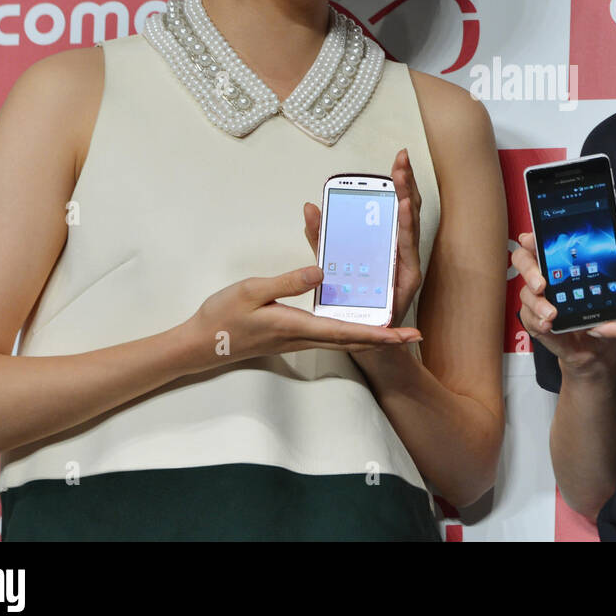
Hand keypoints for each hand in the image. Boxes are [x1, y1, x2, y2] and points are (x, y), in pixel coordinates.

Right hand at [186, 265, 421, 371]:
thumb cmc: (223, 316)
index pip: (347, 331)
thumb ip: (288, 281)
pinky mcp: (294, 336)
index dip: (377, 335)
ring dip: (372, 336)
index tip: (403, 335)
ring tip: (396, 329)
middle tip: (414, 336)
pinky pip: (331, 335)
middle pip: (354, 341)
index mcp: (298, 326)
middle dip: (386, 339)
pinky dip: (352, 330)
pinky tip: (358, 320)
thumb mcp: (252, 291)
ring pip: (345, 340)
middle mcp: (304, 337)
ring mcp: (300, 339)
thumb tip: (321, 272)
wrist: (202, 344)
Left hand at [302, 148, 423, 330]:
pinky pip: (406, 249)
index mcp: (386, 242)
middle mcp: (401, 250)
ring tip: (402, 179)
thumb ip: (321, 236)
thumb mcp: (329, 262)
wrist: (362, 336)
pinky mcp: (406, 279)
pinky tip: (402, 210)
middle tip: (401, 160)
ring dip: (407, 199)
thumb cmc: (352, 301)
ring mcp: (406, 263)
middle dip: (406, 182)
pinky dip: (405, 227)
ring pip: (410, 225)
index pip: (394, 205)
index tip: (397, 159)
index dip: (398, 182)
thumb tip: (310, 207)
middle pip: (407, 210)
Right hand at [511, 231, 615, 379]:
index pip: (541, 243)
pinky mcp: (536, 320)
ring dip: (538, 303)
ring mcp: (538, 299)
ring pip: (526, 293)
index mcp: (562, 263)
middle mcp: (546, 277)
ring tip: (552, 313)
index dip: (532, 238)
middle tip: (541, 283)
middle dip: (529, 270)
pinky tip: (548, 324)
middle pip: (523, 262)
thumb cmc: (604, 313)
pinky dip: (538, 320)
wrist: (599, 347)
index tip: (531, 239)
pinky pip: (529, 317)